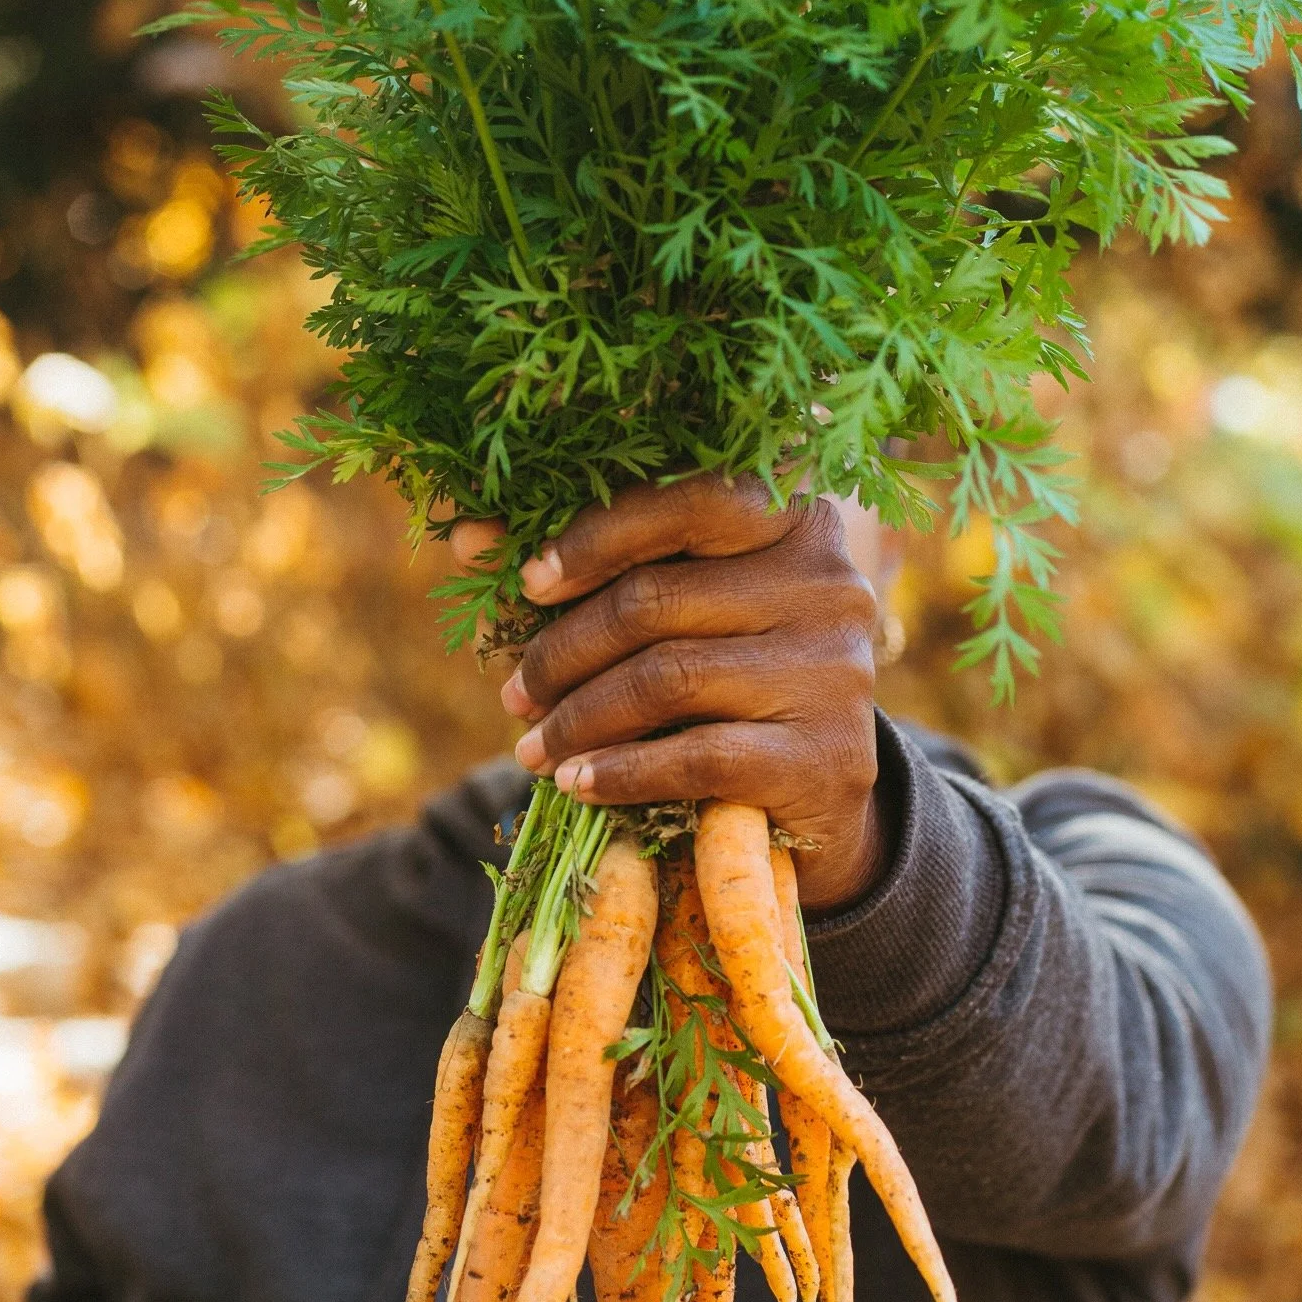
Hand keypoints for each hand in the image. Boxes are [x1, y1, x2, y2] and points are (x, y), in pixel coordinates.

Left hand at [449, 476, 886, 912]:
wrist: (821, 800)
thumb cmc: (731, 681)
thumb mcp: (676, 614)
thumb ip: (587, 568)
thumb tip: (468, 536)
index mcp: (798, 519)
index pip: (687, 500)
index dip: (594, 538)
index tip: (527, 583)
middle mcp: (828, 583)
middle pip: (655, 599)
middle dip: (561, 651)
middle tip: (513, 693)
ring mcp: (834, 670)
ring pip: (667, 678)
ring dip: (578, 719)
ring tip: (533, 747)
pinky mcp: (825, 755)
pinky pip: (696, 755)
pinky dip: (620, 772)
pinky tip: (579, 784)